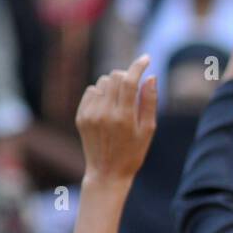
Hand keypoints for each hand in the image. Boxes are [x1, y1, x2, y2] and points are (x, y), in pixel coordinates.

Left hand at [75, 54, 156, 184]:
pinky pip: (91, 91)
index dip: (138, 66)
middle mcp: (105, 113)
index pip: (129, 80)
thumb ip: (149, 102)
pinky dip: (101, 93)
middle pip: (115, 76)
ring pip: (102, 82)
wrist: (107, 173)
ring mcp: (90, 114)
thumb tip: (151, 77)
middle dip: (127, 76)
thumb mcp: (148, 130)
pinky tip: (107, 107)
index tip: (146, 59)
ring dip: (113, 85)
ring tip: (120, 101)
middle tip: (133, 87)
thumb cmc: (133, 153)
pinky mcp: (81, 116)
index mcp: (124, 117)